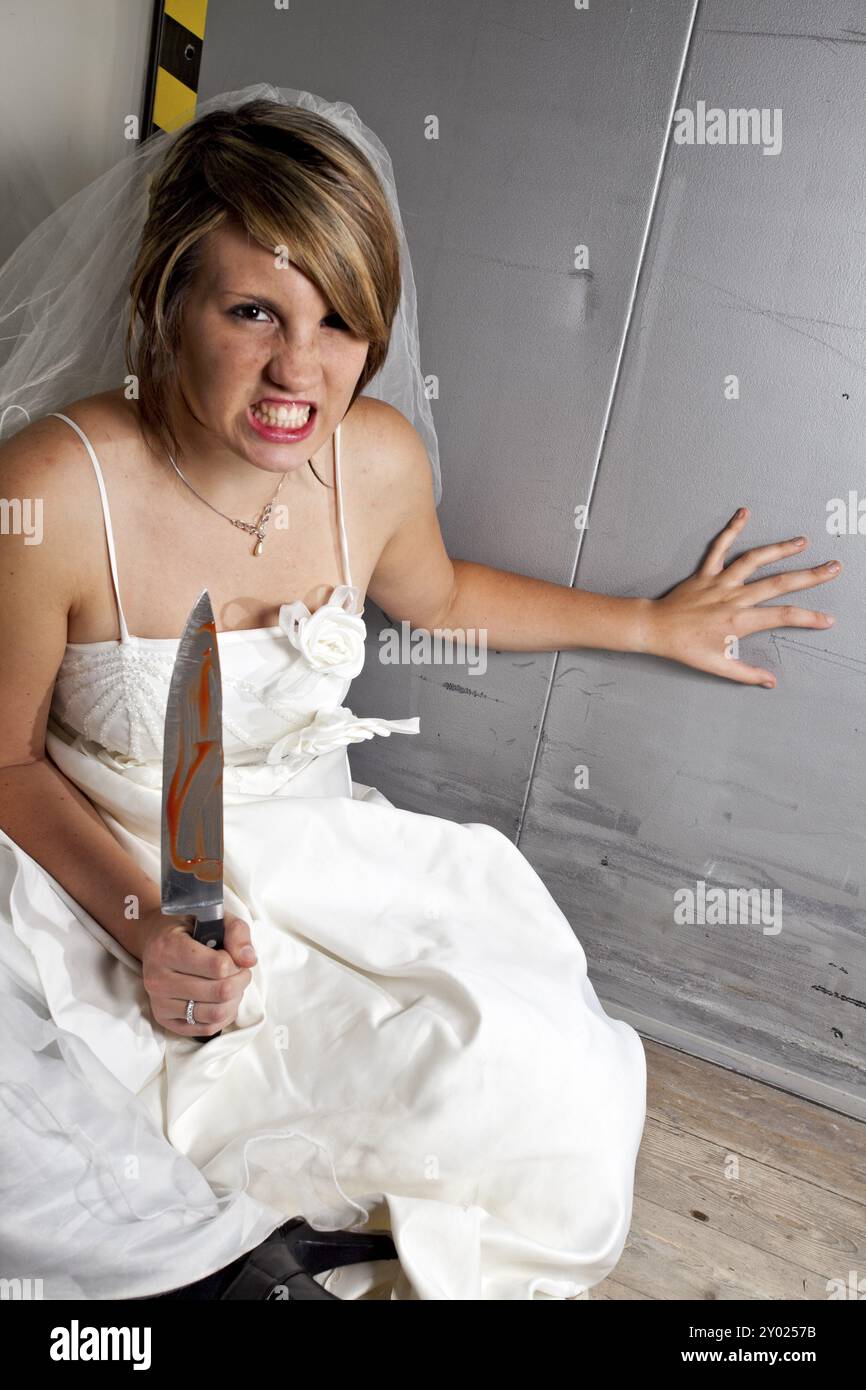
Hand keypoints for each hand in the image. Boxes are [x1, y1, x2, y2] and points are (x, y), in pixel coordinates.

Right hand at [140, 910, 256, 1037]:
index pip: (219, 966)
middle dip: (240, 981)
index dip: (237, 963)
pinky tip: (223, 1001)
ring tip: (231, 985)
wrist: (156, 942)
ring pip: (215, 1013)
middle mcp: (158, 978)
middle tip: (239, 971)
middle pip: (221, 992)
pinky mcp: (164, 1020)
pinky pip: (206, 1028)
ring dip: (234, 1000)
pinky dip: (224, 1017)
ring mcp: (159, 1002)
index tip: (234, 956)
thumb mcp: (214, 918)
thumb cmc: (189, 930)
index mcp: (168, 948)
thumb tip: (248, 960)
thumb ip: (237, 933)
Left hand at [638, 508, 840, 686]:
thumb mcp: (717, 667)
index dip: (808, 618)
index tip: (827, 619)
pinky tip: (744, 513)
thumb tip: (770, 682)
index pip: (782, 617)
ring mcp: (720, 582)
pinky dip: (731, 529)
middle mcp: (733, 598)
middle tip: (832, 568)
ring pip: (754, 560)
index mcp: (739, 621)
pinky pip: (719, 547)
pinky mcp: (705, 572)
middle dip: (809, 576)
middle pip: (778, 583)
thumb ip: (746, 674)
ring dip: (779, 549)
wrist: (655, 629)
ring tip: (801, 542)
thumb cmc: (685, 648)